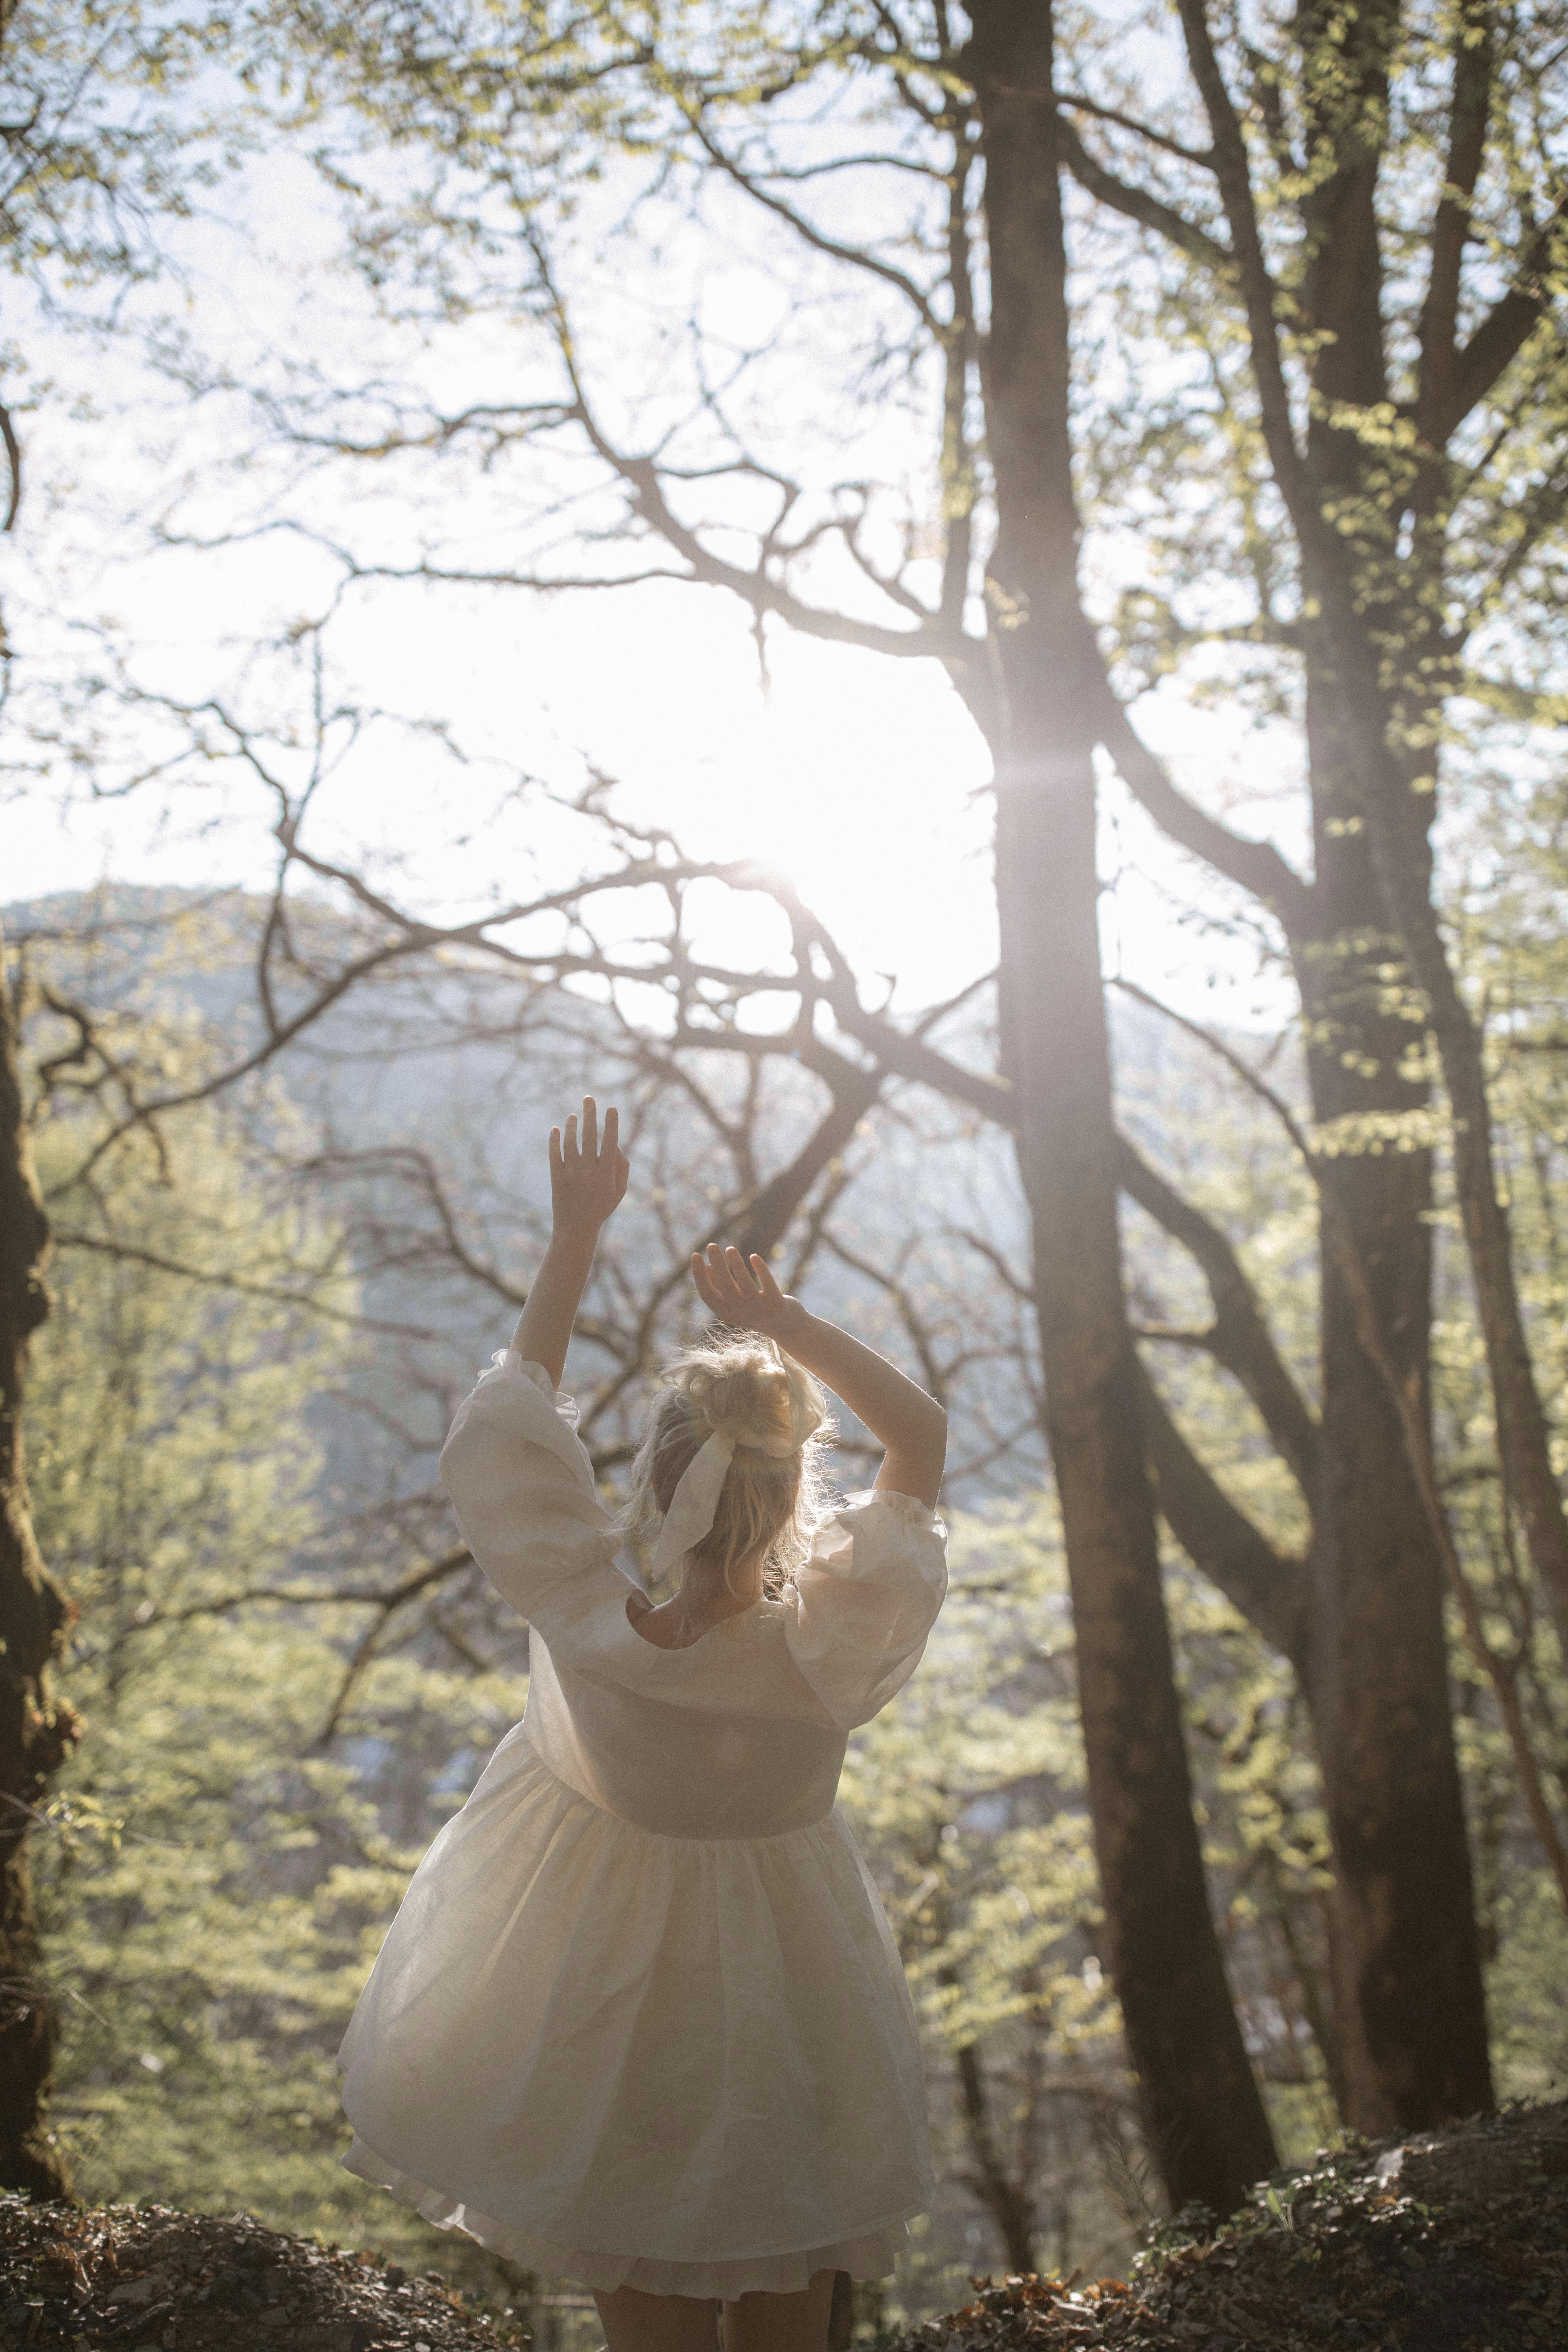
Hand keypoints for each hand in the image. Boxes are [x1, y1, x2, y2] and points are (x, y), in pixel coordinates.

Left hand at [549, 1098, 629, 1243]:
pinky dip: (554, 1140)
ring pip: (570, 1142)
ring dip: (571, 1125)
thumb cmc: (601, 1208)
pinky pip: (554, 1154)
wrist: (576, 1228)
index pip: (610, 1142)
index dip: (611, 1124)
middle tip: (589, 1099)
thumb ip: (622, 1168)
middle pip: (589, 1135)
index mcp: (606, 1173)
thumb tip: (615, 1145)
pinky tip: (556, 1129)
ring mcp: (571, 1173)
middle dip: (590, 1114)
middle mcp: (588, 1170)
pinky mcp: (556, 1177)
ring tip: (573, 1116)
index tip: (611, 1109)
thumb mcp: (619, 1192)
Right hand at [690, 1244, 803, 1339]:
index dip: (699, 1275)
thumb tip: (707, 1267)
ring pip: (746, 1285)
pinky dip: (761, 1270)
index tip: (696, 1255)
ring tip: (730, 1249)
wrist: (785, 1327)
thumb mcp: (735, 1303)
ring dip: (737, 1265)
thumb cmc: (755, 1310)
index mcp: (726, 1313)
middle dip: (717, 1264)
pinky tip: (753, 1256)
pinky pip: (768, 1285)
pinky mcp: (777, 1304)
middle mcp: (741, 1314)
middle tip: (711, 1245)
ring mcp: (760, 1310)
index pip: (707, 1295)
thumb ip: (721, 1288)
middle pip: (725, 1287)